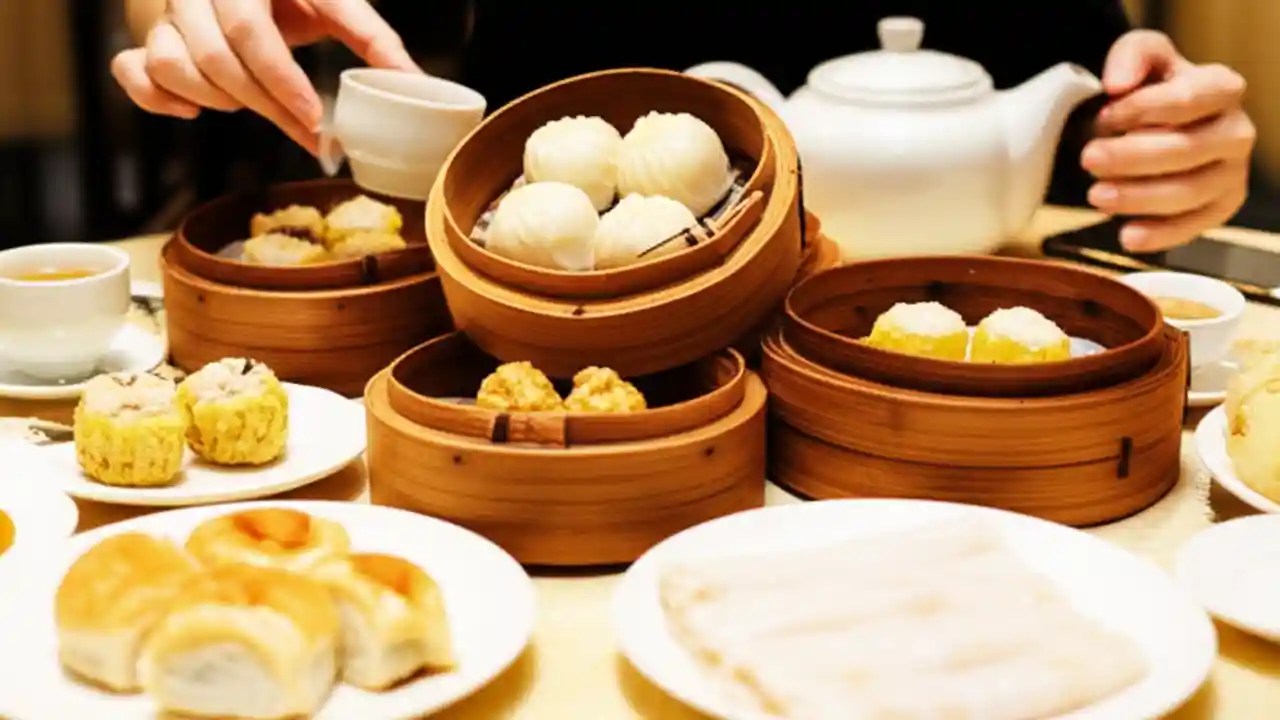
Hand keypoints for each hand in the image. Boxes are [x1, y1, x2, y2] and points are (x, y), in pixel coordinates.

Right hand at [110, 0, 418, 154]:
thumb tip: (413, 83)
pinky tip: (195, 112)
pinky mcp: (148, 38)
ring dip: (216, 100)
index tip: (315, 118)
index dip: (279, 80)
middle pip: (213, 57)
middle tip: (309, 134)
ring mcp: (167, 15)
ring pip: (169, 64)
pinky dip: (158, 100)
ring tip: (259, 106)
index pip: (248, 30)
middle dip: (265, 105)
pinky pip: (133, 71)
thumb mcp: (334, 1)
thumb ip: (372, 38)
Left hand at [1080, 30, 1254, 251]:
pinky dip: (1159, 235)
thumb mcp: (1141, 58)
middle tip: (1089, 159)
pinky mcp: (1220, 208)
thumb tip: (1118, 83)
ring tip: (1097, 196)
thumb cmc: (1149, 90)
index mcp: (1222, 88)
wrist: (1155, 126)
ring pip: (1188, 192)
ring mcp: (1232, 173)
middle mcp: (1237, 132)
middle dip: (1132, 157)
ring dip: (1138, 197)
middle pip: (1185, 150)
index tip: (1103, 118)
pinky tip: (1127, 236)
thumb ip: (1132, 55)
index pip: (1186, 100)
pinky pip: (1193, 227)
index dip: (1140, 110)